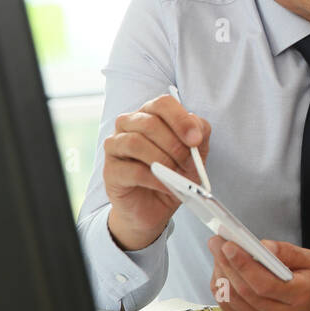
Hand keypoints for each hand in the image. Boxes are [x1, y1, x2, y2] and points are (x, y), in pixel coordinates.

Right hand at [104, 93, 210, 249]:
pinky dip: (155, 179)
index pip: (163, 104)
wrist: (154, 207)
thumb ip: (199, 137)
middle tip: (188, 163)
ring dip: (163, 161)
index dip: (181, 120)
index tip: (196, 140)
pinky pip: (132, 170)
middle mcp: (128, 124)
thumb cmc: (173, 173)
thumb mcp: (195, 154)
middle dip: (175, 145)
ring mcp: (115, 146)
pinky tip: (166, 186)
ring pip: (136, 142)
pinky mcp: (110, 170)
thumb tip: (196, 130)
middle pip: (150, 123)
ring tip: (176, 176)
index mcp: (150, 113)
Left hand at [209, 238, 309, 310]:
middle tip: (217, 243)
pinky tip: (222, 269)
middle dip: (226, 263)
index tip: (230, 246)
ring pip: (231, 297)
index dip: (243, 265)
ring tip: (218, 252)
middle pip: (244, 290)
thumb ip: (288, 251)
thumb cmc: (309, 284)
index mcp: (298, 297)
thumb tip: (263, 247)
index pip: (265, 284)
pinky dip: (219, 285)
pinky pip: (226, 305)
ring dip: (220, 272)